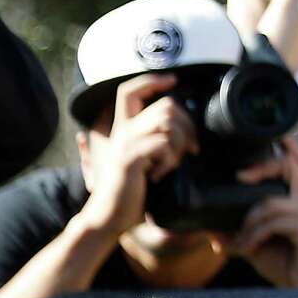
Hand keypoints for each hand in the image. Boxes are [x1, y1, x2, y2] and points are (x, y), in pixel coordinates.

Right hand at [78, 74, 198, 236]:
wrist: (107, 218)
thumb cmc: (129, 191)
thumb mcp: (141, 158)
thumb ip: (152, 138)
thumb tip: (179, 122)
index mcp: (123, 128)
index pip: (131, 90)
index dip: (153, 80)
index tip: (174, 80)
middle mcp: (123, 131)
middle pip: (166, 105)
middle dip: (188, 125)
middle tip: (190, 149)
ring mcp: (125, 143)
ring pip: (169, 122)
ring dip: (180, 144)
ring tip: (171, 164)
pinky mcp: (130, 157)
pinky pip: (163, 144)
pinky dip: (170, 160)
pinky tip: (159, 175)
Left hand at [226, 137, 297, 286]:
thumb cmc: (289, 265)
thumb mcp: (261, 245)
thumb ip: (242, 233)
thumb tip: (210, 230)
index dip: (287, 147)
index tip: (272, 138)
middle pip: (289, 168)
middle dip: (263, 168)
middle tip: (240, 177)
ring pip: (272, 202)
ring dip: (249, 221)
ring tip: (239, 241)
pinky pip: (274, 223)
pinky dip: (254, 236)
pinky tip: (247, 249)